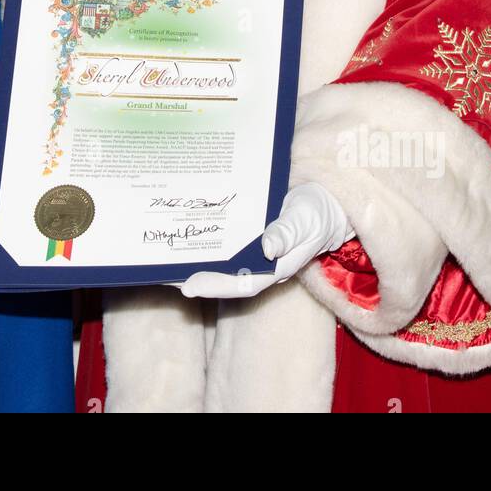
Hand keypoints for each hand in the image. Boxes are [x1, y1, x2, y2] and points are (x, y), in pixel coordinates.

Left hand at [174, 182, 353, 299]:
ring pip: (222, 266)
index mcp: (277, 268)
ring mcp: (255, 255)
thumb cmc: (315, 212)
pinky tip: (185, 242)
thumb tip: (267, 247)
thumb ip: (288, 231)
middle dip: (197, 280)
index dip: (216, 286)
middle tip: (166, 277)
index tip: (189, 286)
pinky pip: (225, 248)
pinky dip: (206, 248)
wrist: (323, 203)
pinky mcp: (248, 241)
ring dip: (196, 265)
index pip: (244, 283)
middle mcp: (262, 266)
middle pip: (226, 280)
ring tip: (166, 264)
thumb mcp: (305, 218)